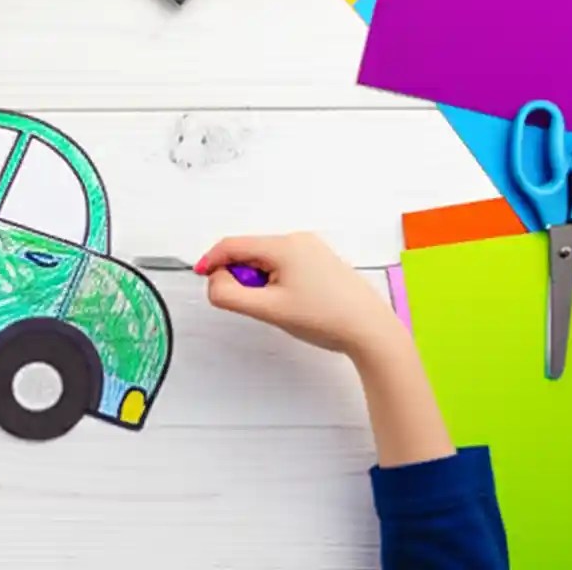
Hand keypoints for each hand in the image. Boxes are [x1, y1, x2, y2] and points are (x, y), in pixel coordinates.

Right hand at [196, 232, 403, 357]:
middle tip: (253, 303)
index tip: (202, 276)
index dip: (211, 261)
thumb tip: (214, 282)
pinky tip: (292, 302)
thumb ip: (230, 295)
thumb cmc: (327, 318)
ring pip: (266, 260)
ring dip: (259, 281)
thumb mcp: (268, 309)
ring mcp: (311, 250)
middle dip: (241, 276)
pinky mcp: (319, 262)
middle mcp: (298, 241)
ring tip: (279, 306)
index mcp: (284, 246)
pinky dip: (275, 282)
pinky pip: (283, 265)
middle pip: (249, 252)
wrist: (369, 330)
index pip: (233, 245)